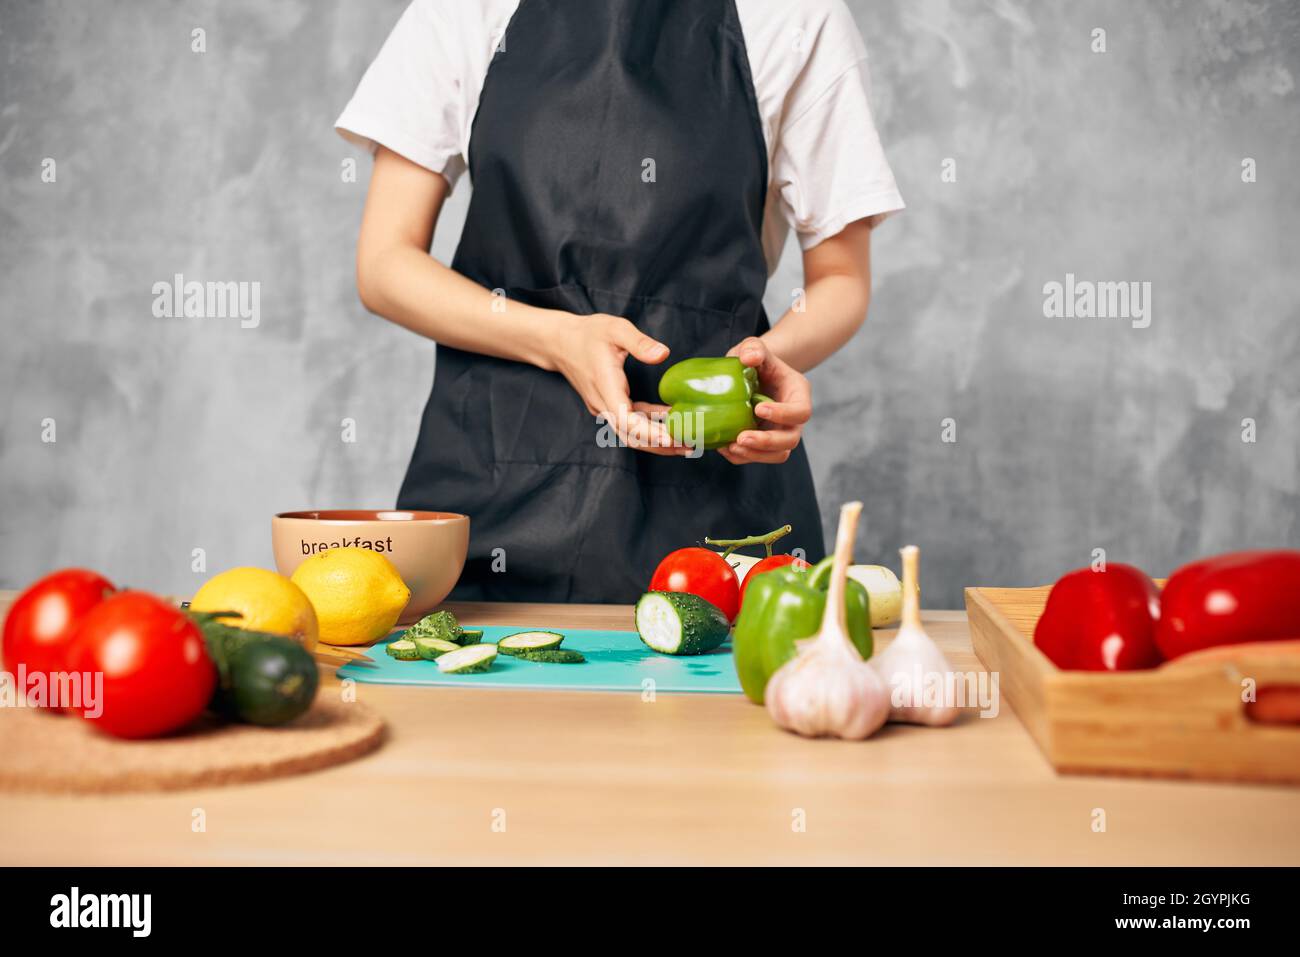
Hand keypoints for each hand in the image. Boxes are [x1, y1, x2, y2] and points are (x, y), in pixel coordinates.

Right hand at [550, 313, 685, 454]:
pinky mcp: (607, 406)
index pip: (626, 420)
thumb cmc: (587, 334)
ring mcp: (603, 408)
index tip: (670, 439)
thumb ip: (640, 342)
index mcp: (605, 387)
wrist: (559, 342)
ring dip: (656, 440)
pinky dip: (648, 426)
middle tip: (689, 446)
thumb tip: (663, 354)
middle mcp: (603, 404)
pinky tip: (669, 420)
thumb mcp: (615, 328)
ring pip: (630, 434)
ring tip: (685, 441)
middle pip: (631, 436)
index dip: (648, 432)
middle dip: (659, 445)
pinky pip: (628, 423)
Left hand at [719, 337, 811, 464]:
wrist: (749, 374)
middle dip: (767, 442)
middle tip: (741, 437)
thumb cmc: (755, 360)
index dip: (783, 414)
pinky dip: (741, 456)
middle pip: (791, 440)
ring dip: (755, 454)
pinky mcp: (763, 444)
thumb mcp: (754, 347)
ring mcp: (780, 433)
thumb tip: (750, 358)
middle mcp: (793, 419)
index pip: (801, 411)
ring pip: (777, 455)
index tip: (758, 409)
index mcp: (798, 394)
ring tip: (731, 446)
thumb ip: (754, 348)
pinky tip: (724, 447)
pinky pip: (757, 457)